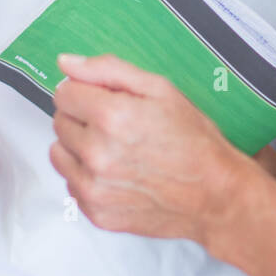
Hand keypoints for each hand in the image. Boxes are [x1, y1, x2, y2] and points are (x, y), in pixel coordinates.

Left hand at [48, 53, 244, 243]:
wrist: (216, 196)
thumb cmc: (194, 142)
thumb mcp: (160, 89)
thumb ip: (107, 70)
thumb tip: (66, 62)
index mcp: (111, 116)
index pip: (63, 94)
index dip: (84, 92)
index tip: (102, 100)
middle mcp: (96, 154)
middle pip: (59, 122)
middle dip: (82, 118)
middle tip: (116, 125)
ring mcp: (94, 187)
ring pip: (59, 154)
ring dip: (78, 148)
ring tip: (113, 149)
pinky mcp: (96, 212)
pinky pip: (71, 185)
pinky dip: (87, 177)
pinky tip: (117, 174)